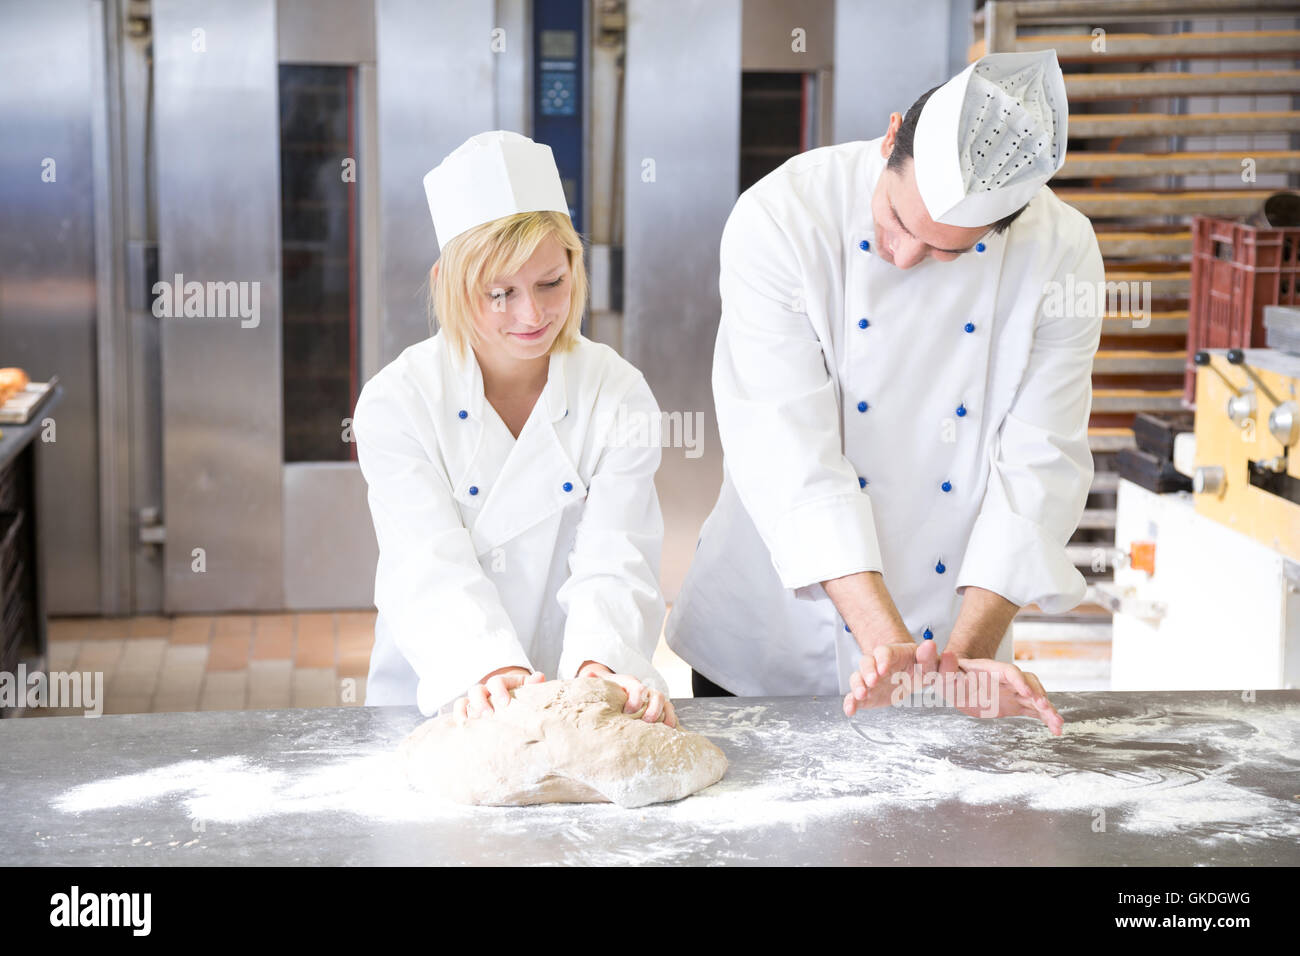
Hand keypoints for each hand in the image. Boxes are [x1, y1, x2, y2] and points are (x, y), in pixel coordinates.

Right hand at [453, 667, 544, 722]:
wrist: (512, 697)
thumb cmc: (521, 694)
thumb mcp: (527, 688)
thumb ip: (532, 684)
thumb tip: (539, 676)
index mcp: (501, 683)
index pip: (496, 682)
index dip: (499, 691)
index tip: (505, 703)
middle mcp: (485, 690)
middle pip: (477, 691)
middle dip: (480, 703)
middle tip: (488, 715)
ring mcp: (475, 701)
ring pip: (464, 701)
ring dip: (465, 711)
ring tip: (468, 723)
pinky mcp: (468, 711)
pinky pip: (458, 712)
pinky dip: (457, 718)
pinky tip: (461, 728)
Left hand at [577, 661, 676, 728]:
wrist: (616, 687)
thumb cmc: (608, 688)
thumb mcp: (602, 683)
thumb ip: (595, 680)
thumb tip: (588, 675)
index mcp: (630, 683)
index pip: (638, 687)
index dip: (635, 699)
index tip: (627, 712)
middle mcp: (645, 690)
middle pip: (656, 695)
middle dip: (653, 708)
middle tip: (646, 721)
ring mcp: (653, 700)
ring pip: (666, 703)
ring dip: (666, 715)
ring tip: (664, 728)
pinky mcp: (658, 709)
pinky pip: (669, 712)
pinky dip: (671, 721)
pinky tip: (670, 731)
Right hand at [843, 639, 939, 716]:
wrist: (909, 676)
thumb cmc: (917, 667)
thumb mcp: (928, 664)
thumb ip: (928, 656)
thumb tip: (929, 645)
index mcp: (893, 654)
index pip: (884, 652)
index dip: (882, 659)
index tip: (884, 669)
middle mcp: (877, 664)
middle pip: (867, 662)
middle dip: (868, 672)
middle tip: (873, 681)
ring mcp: (869, 678)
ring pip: (857, 677)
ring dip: (857, 685)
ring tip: (861, 695)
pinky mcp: (866, 693)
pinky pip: (853, 696)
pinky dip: (850, 703)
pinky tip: (850, 710)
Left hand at [938, 650, 1063, 735]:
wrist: (956, 683)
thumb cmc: (949, 674)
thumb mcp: (942, 671)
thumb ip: (944, 665)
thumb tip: (946, 654)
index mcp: (988, 670)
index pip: (1008, 671)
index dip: (1018, 680)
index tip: (1026, 692)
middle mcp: (1005, 679)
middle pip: (1027, 682)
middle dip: (1038, 694)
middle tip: (1045, 707)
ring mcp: (1012, 691)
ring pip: (1035, 697)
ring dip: (1047, 709)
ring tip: (1058, 723)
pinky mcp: (1016, 704)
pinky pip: (1034, 711)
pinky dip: (1046, 719)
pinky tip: (1056, 730)